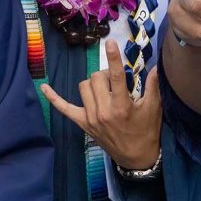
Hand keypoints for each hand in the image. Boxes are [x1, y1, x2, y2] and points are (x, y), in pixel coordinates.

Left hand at [41, 40, 161, 169]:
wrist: (136, 157)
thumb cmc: (146, 131)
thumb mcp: (154, 109)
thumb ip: (154, 86)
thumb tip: (157, 65)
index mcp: (122, 106)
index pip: (116, 77)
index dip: (113, 59)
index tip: (110, 43)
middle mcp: (103, 111)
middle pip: (96, 78)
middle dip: (106, 74)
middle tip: (116, 81)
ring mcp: (90, 118)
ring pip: (83, 86)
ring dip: (93, 83)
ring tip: (104, 89)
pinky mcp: (82, 123)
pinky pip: (64, 108)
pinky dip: (53, 98)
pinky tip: (43, 87)